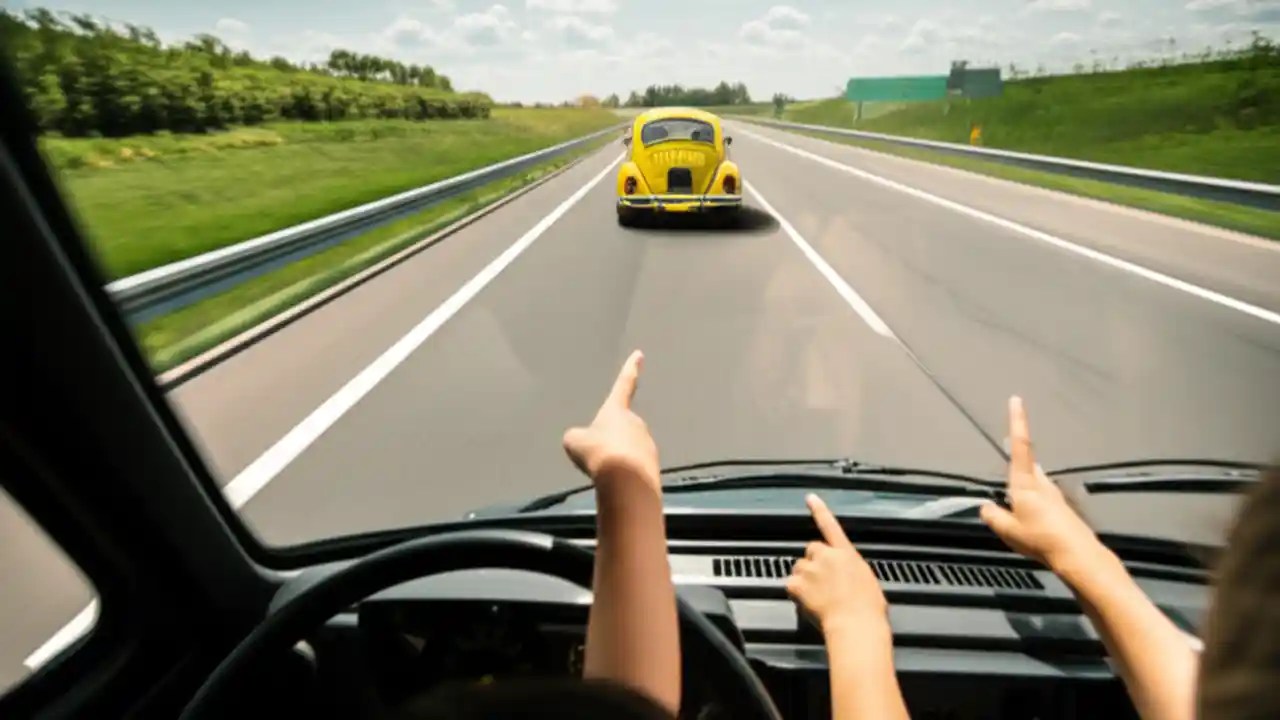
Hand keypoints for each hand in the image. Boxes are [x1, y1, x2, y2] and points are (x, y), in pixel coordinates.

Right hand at [563, 350, 659, 489]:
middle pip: (621, 429)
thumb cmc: (598, 452)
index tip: (639, 354)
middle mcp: (636, 423)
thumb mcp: (574, 441)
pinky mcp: (652, 467)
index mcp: (617, 410)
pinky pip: (634, 469)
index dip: (630, 369)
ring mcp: (647, 445)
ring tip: (604, 473)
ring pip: (628, 451)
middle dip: (611, 440)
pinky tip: (615, 485)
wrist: (625, 481)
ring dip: (617, 460)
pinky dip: (624, 475)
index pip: (624, 385)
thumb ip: (577, 436)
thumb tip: (581, 440)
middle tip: (597, 456)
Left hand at [787, 494, 887, 634]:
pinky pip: (791, 586)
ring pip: (799, 568)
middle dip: (813, 563)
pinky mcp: (797, 584)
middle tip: (822, 583)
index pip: (830, 526)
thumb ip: (851, 570)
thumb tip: (846, 576)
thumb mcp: (867, 580)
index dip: (819, 510)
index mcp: (846, 554)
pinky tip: (810, 604)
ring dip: (804, 579)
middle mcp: (826, 556)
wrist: (856, 624)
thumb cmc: (868, 609)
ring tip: (818, 597)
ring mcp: (810, 569)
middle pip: (811, 551)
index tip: (810, 498)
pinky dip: (796, 594)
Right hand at [980, 396, 1102, 573]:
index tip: (1016, 400)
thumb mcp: (1007, 530)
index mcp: (1025, 484)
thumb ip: (993, 516)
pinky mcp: (1062, 509)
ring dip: (1025, 486)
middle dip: (1019, 458)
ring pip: (1035, 482)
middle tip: (1010, 450)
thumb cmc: (1040, 539)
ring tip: (1016, 501)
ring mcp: (1054, 496)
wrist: (1078, 555)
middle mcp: (1041, 484)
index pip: (1020, 446)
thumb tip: (986, 507)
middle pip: (1028, 463)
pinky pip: (1042, 499)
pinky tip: (1032, 522)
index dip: (1017, 422)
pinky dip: (1034, 504)